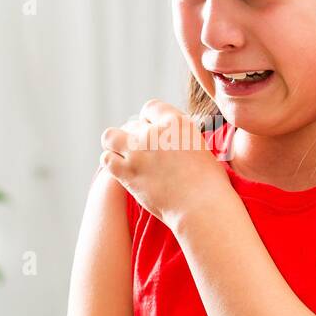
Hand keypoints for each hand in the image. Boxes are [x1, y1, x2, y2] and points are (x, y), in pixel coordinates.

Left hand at [99, 99, 231, 228]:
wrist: (202, 207)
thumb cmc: (209, 182)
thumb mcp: (199, 146)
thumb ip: (181, 135)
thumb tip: (172, 137)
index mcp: (176, 122)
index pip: (150, 108)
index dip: (149, 120)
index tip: (154, 133)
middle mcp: (154, 133)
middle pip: (132, 124)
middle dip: (137, 136)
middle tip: (144, 153)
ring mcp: (137, 152)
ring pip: (110, 137)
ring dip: (117, 145)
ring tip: (126, 157)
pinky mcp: (127, 173)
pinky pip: (106, 158)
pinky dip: (112, 162)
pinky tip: (122, 169)